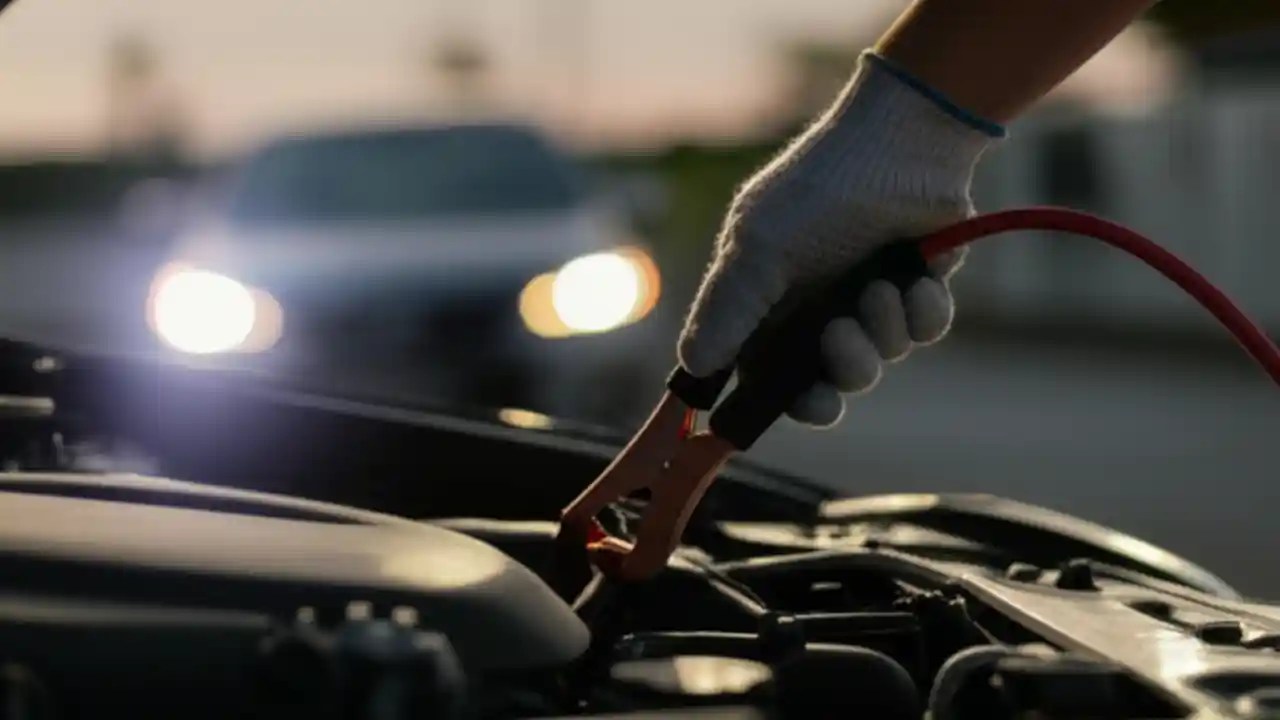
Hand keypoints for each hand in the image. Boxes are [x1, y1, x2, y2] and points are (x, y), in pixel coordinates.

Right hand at [678, 53, 999, 426]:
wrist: (900, 143)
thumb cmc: (817, 189)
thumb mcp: (759, 249)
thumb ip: (727, 312)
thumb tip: (691, 367)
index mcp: (767, 305)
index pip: (763, 377)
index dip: (776, 402)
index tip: (794, 408)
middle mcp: (814, 311)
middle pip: (826, 385)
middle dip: (840, 371)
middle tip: (840, 336)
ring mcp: (866, 303)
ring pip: (879, 359)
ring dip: (881, 328)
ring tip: (880, 287)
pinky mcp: (916, 292)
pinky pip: (923, 332)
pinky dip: (921, 312)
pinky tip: (919, 279)